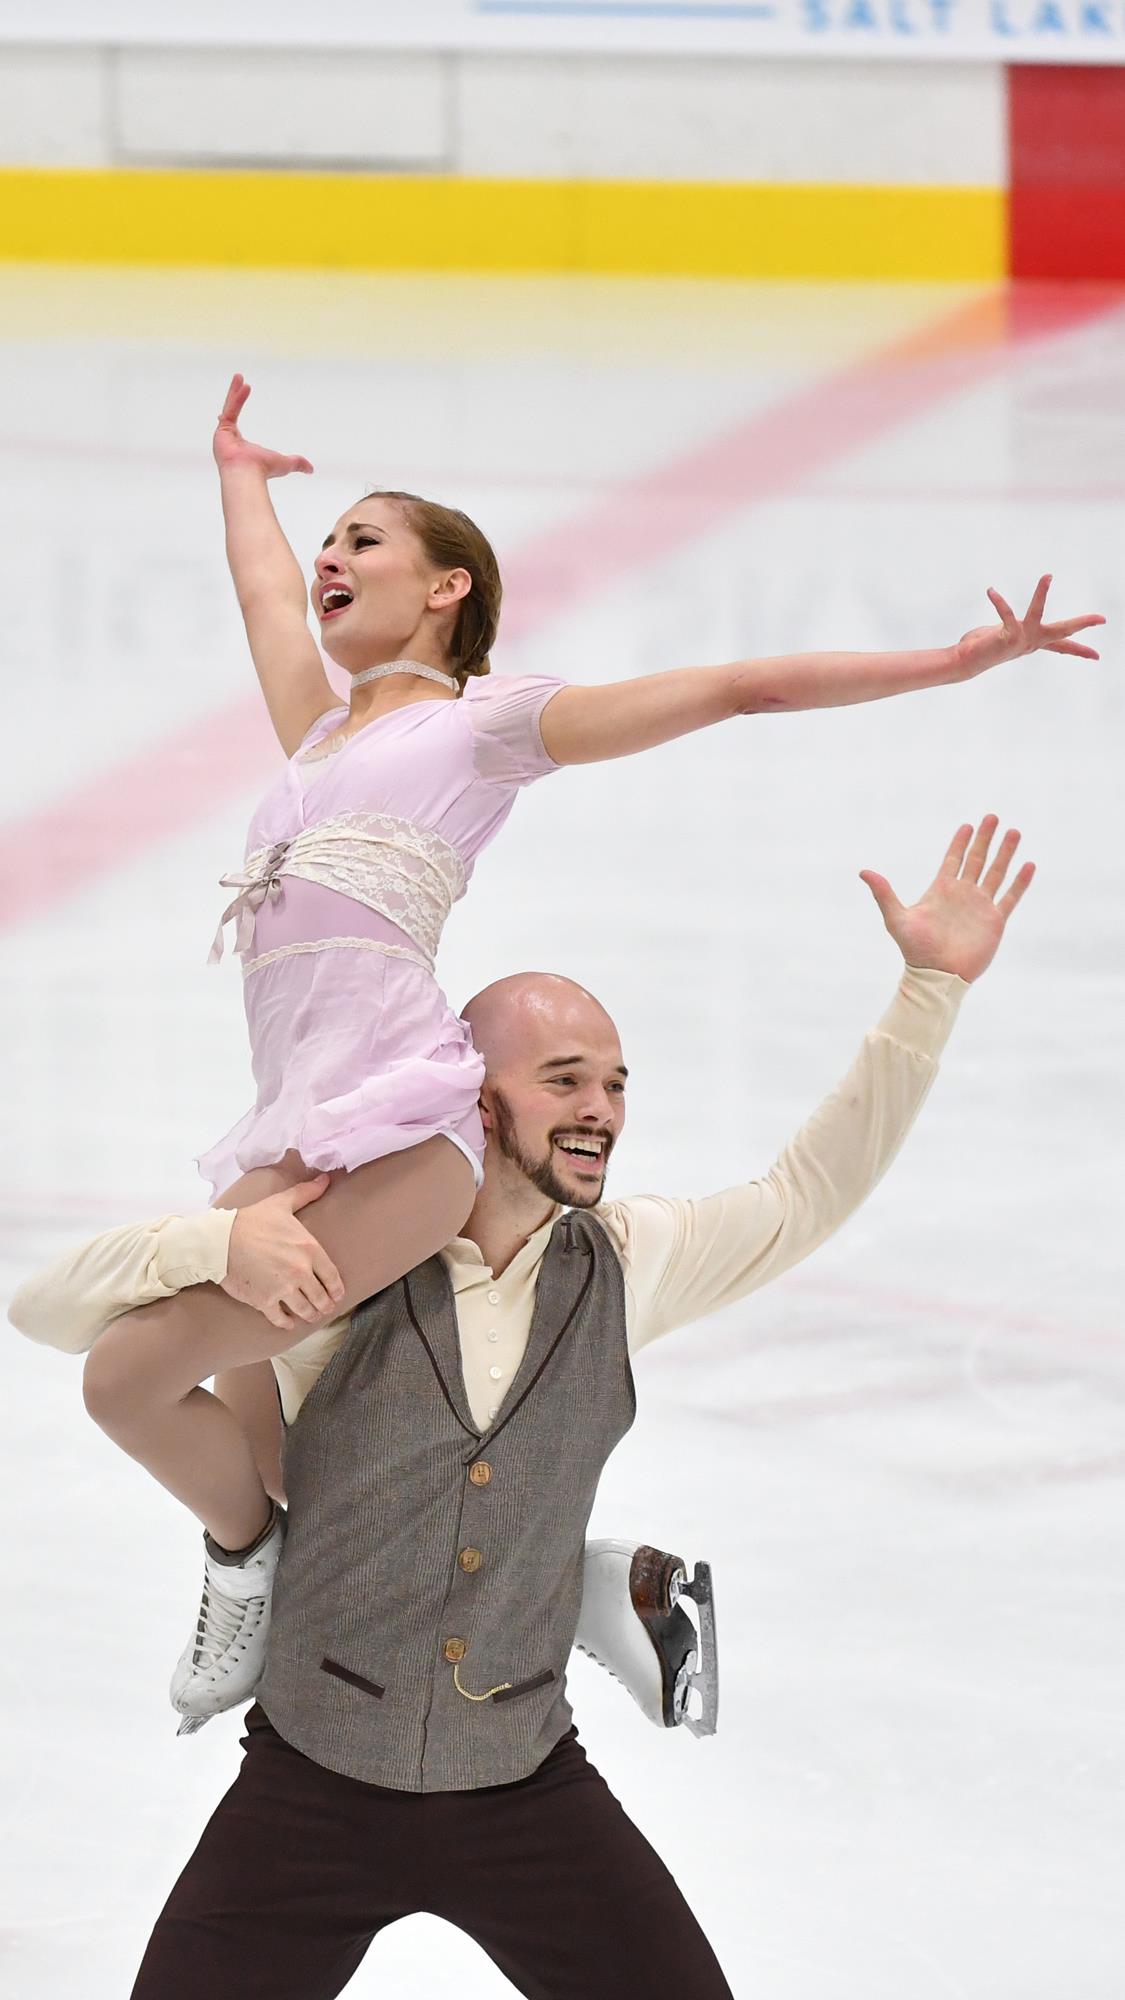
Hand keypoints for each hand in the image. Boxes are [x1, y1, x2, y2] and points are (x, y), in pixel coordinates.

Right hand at [213, 374, 313, 479]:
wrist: (248, 476)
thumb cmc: (263, 471)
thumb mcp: (284, 464)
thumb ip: (296, 464)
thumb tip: (312, 470)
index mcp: (238, 444)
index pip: (235, 424)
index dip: (236, 410)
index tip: (234, 405)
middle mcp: (227, 439)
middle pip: (231, 411)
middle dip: (235, 396)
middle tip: (239, 381)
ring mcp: (223, 435)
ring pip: (229, 407)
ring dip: (234, 391)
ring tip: (239, 376)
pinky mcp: (221, 431)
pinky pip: (230, 410)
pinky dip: (237, 398)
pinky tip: (245, 386)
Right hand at [222, 1177, 345, 1329]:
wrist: (221, 1240)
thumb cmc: (252, 1220)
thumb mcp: (281, 1203)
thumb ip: (306, 1193)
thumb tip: (326, 1178)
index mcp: (309, 1249)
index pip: (332, 1277)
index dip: (337, 1289)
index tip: (337, 1295)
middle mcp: (300, 1272)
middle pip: (321, 1298)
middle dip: (324, 1305)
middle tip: (324, 1308)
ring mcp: (283, 1289)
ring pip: (305, 1310)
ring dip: (309, 1315)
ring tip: (309, 1316)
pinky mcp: (264, 1302)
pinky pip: (281, 1319)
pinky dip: (286, 1323)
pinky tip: (288, 1322)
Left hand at [860, 816, 1034, 982]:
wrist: (937, 976)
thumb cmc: (915, 950)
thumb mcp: (897, 918)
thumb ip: (884, 893)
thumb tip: (863, 872)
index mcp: (942, 890)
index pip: (953, 859)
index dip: (960, 842)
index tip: (967, 825)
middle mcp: (963, 894)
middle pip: (977, 859)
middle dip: (985, 838)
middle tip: (992, 817)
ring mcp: (980, 906)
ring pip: (996, 873)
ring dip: (1005, 853)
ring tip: (1014, 832)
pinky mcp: (995, 920)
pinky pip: (1011, 897)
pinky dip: (1020, 881)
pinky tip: (1029, 864)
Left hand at [955, 575, 1102, 678]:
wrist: (965, 662)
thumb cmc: (984, 647)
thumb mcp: (1005, 636)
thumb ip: (1013, 628)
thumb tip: (1013, 625)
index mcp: (1034, 643)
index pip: (1062, 646)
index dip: (1080, 650)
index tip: (1097, 656)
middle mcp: (1031, 642)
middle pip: (1062, 632)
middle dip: (1083, 623)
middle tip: (1102, 618)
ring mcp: (1020, 640)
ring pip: (1037, 613)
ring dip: (1041, 593)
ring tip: (1047, 576)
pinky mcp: (1006, 636)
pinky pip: (1006, 613)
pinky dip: (999, 601)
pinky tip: (992, 591)